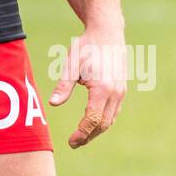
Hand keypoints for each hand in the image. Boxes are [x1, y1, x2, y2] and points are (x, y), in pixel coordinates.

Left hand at [50, 20, 126, 148]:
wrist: (107, 32)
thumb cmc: (87, 46)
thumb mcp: (71, 63)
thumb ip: (64, 85)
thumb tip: (53, 103)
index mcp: (102, 88)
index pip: (92, 119)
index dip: (82, 133)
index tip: (71, 142)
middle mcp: (115, 92)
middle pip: (103, 124)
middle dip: (88, 136)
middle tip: (73, 143)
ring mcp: (121, 91)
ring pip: (110, 120)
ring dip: (96, 131)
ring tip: (81, 137)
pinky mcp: (122, 89)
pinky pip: (114, 112)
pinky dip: (103, 121)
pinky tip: (92, 124)